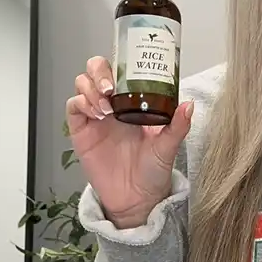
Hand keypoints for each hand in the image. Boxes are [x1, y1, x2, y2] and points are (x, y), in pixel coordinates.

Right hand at [67, 56, 192, 227]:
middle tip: (109, 86)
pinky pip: (73, 107)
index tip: (128, 68)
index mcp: (134, 102)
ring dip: (90, 87)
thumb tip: (188, 105)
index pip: (122, 69)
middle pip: (96, 69)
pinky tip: (95, 114)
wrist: (136, 199)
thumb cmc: (153, 172)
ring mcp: (96, 116)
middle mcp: (113, 104)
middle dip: (99, 70)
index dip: (121, 62)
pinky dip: (81, 104)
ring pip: (82, 84)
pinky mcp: (82, 131)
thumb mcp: (168, 147)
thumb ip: (177, 126)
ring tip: (104, 106)